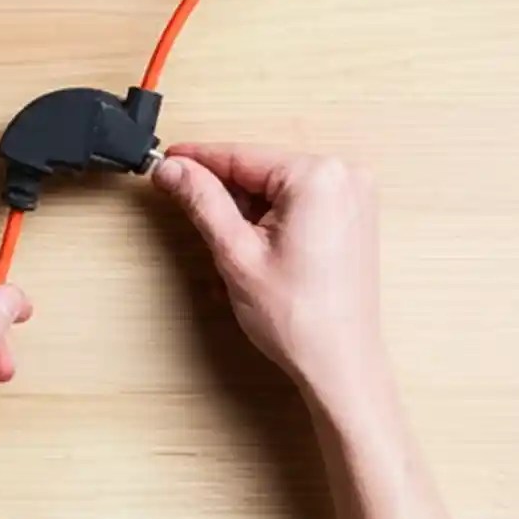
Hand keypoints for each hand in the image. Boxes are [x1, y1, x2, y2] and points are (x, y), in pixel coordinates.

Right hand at [153, 144, 384, 399]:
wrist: (340, 363)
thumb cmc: (300, 319)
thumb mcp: (235, 253)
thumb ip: (202, 201)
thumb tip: (173, 169)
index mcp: (318, 176)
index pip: (241, 155)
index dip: (196, 160)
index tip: (165, 162)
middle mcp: (344, 176)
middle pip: (260, 169)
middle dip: (224, 192)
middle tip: (189, 213)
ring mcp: (354, 195)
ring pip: (277, 187)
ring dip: (246, 210)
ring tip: (232, 250)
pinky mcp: (352, 216)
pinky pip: (299, 202)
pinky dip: (271, 218)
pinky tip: (257, 249)